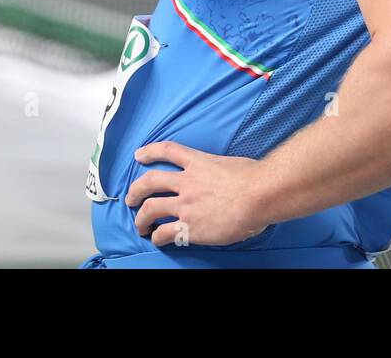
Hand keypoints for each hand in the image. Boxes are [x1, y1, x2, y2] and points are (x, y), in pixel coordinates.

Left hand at [126, 141, 272, 246]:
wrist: (259, 195)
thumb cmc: (255, 178)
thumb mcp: (234, 164)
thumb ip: (222, 170)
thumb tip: (227, 177)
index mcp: (199, 163)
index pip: (168, 150)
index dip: (150, 152)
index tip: (139, 155)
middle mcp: (187, 182)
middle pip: (150, 181)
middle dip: (136, 190)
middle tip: (131, 198)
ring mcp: (186, 205)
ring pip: (151, 208)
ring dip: (141, 218)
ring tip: (140, 225)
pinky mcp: (189, 226)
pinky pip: (164, 232)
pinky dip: (157, 237)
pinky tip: (158, 240)